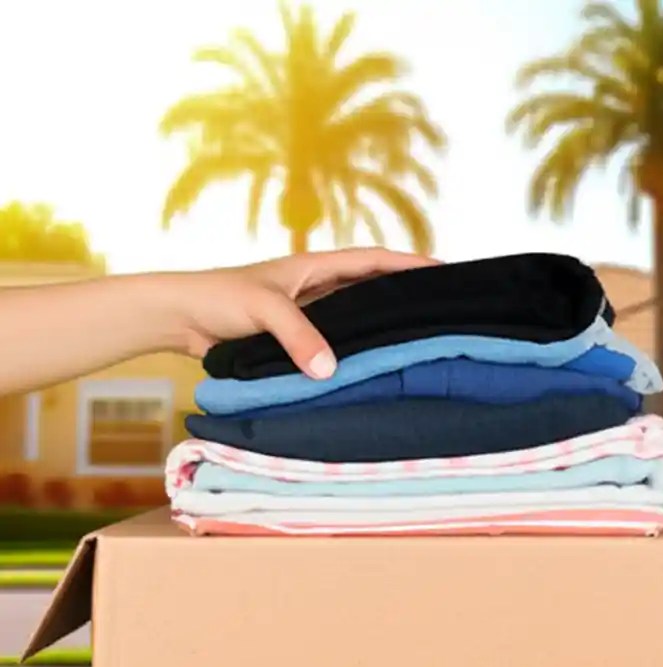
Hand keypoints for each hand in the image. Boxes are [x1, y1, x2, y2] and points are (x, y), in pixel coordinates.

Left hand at [166, 248, 435, 378]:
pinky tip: (371, 363)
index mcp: (315, 266)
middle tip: (441, 305)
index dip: (408, 263)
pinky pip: (336, 341)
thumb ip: (299, 336)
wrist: (179, 318)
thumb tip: (330, 369)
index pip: (373, 260)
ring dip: (381, 322)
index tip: (442, 269)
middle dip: (404, 291)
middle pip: (372, 286)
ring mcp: (308, 312)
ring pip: (356, 315)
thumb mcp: (263, 311)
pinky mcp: (296, 337)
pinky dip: (356, 349)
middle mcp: (317, 286)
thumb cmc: (217, 298)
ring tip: (417, 335)